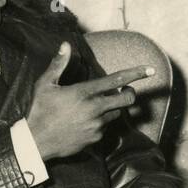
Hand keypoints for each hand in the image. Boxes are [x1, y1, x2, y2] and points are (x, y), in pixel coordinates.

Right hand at [26, 42, 155, 160]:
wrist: (37, 143)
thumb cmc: (39, 110)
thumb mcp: (45, 85)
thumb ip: (58, 64)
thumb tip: (66, 45)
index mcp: (84, 93)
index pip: (116, 80)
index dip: (135, 74)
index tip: (149, 69)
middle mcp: (95, 109)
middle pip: (127, 100)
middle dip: (130, 94)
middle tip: (125, 91)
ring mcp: (97, 125)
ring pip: (116, 114)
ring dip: (112, 108)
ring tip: (95, 106)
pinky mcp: (96, 139)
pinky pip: (104, 128)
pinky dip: (99, 122)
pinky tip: (83, 122)